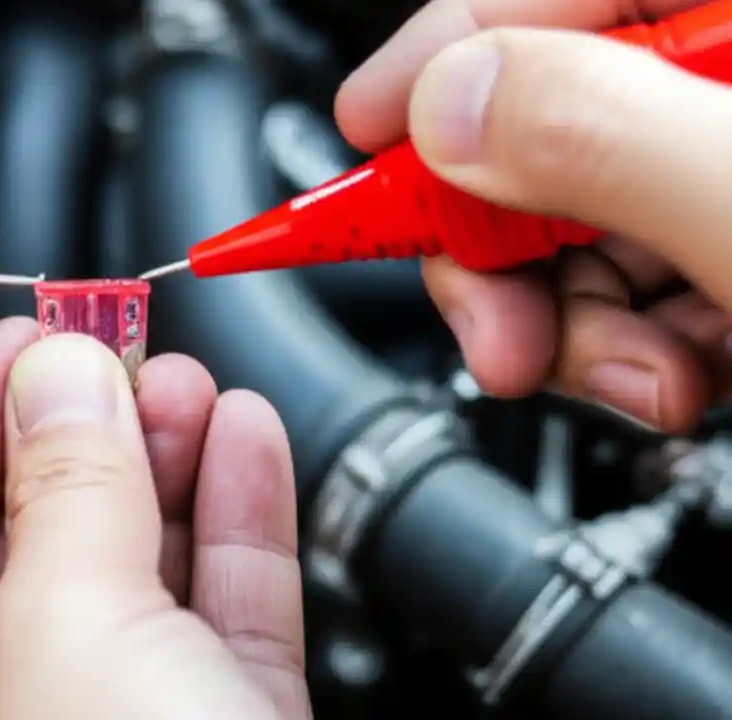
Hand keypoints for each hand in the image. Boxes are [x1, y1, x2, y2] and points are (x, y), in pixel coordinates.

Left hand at [0, 319, 310, 718]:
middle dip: (81, 434)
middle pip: (22, 549)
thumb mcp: (67, 630)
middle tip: (117, 346)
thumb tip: (62, 377)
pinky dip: (236, 530)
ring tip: (189, 380)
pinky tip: (244, 445)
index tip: (18, 342)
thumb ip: (65, 489)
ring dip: (167, 467)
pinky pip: (218, 619)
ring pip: (131, 580)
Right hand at [335, 0, 731, 432]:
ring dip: (573, 327)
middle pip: (544, 127)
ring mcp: (723, 166)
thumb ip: (596, 133)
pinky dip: (632, 351)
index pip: (541, 1)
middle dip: (504, 252)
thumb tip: (446, 106)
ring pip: (580, 225)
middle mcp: (721, 82)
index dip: (440, 57)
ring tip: (638, 382)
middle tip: (499, 333)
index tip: (358, 129)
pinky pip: (641, 284)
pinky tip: (673, 380)